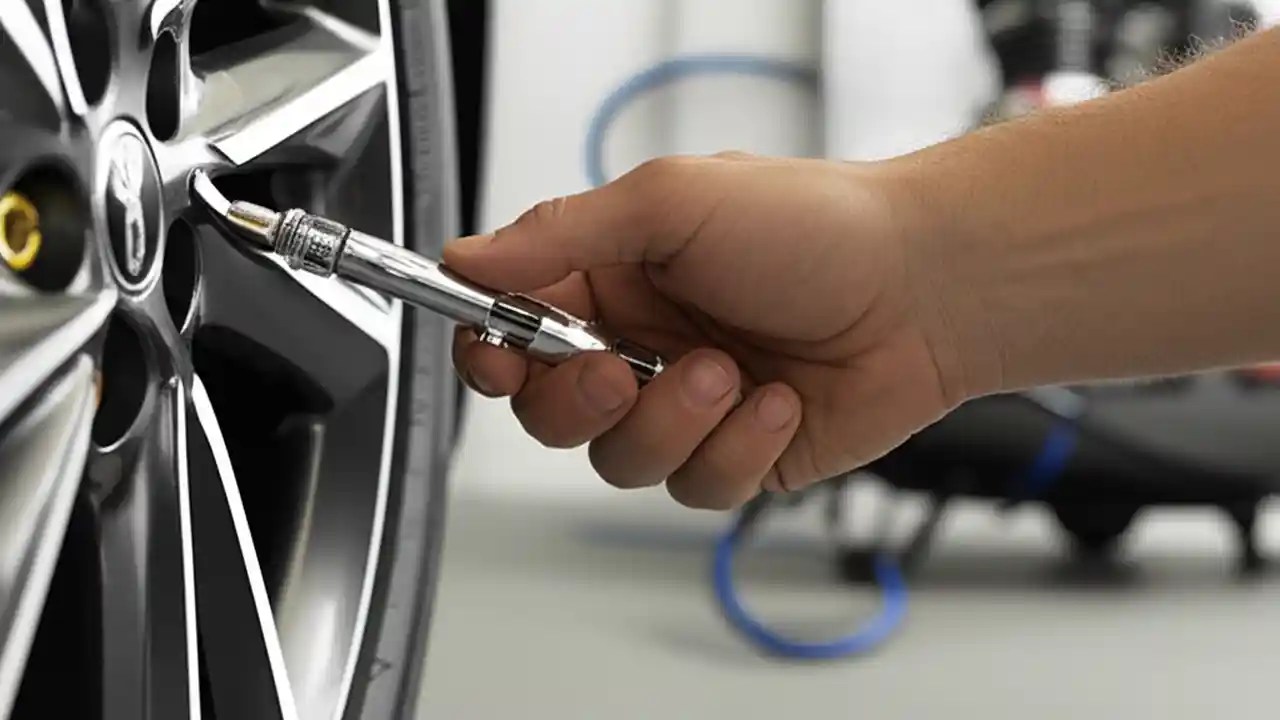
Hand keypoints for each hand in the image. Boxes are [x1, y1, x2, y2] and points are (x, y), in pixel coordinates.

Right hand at [446, 153, 968, 508]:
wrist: (929, 288)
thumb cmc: (818, 226)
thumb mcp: (674, 202)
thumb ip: (561, 234)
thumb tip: (469, 258)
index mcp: (614, 277)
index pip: (513, 327)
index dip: (492, 353)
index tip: (500, 358)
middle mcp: (643, 344)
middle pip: (549, 412)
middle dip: (578, 401)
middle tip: (618, 370)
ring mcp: (689, 406)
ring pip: (619, 460)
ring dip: (671, 421)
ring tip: (730, 372)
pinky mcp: (738, 455)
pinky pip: (697, 486)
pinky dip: (736, 447)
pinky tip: (779, 400)